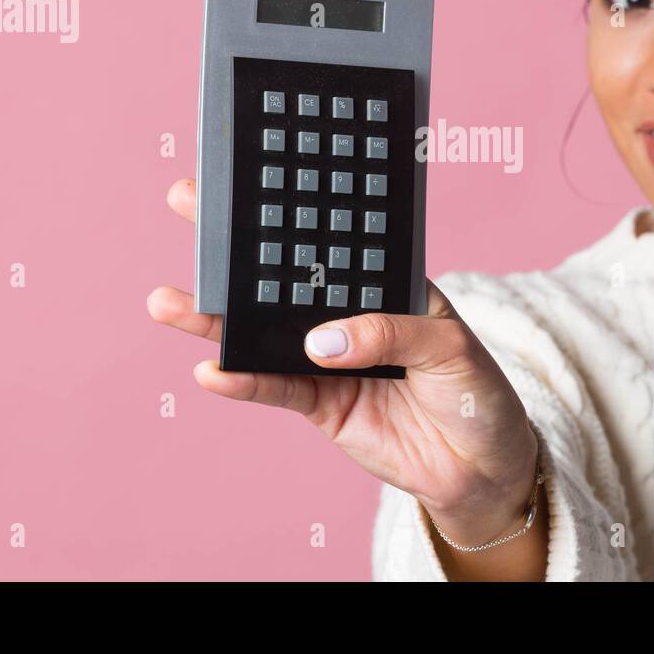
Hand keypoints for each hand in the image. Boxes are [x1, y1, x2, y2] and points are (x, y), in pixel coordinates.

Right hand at [147, 178, 540, 545]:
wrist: (485, 468)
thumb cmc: (478, 393)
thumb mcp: (451, 349)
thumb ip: (389, 336)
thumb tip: (320, 342)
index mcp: (386, 285)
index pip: (335, 242)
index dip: (295, 214)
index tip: (250, 184)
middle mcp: (350, 316)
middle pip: (285, 278)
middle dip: (235, 246)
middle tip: (185, 205)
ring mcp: (329, 360)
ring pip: (265, 334)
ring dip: (217, 320)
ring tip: (167, 303)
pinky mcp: (321, 405)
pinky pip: (275, 389)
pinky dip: (243, 382)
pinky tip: (210, 369)